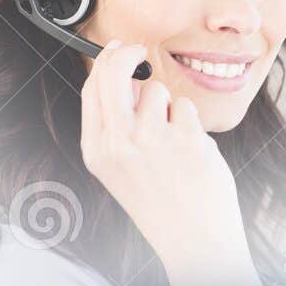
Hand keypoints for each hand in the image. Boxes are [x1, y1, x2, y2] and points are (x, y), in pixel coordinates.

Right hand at [79, 41, 265, 285]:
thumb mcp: (121, 166)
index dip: (105, 63)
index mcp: (97, 150)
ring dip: (170, 106)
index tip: (118, 50)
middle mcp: (119, 142)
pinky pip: (186, 108)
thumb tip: (126, 77)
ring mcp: (152, 139)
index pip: (92, 90)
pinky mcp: (185, 138)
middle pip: (115, 74)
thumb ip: (117, 125)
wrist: (193, 236)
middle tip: (139, 49)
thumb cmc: (162, 198)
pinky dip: (191, 123)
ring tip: (175, 140)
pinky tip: (192, 151)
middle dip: (126, 53)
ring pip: (158, 91)